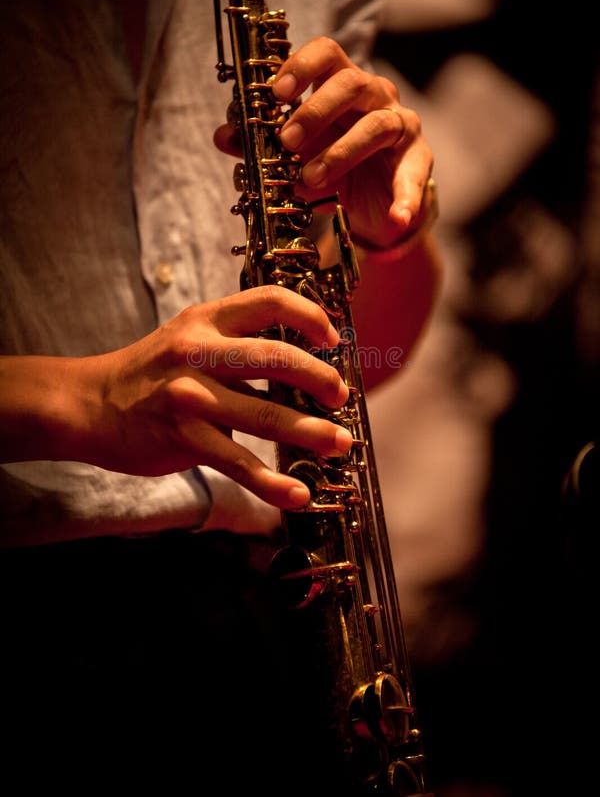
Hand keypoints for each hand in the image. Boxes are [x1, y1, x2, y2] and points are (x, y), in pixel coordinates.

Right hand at [0, 287, 352, 511]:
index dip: (308, 316)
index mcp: (206, 319)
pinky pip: (238, 463)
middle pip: (275, 357)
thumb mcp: (187, 338)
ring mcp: (191, 397)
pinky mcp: (184, 439)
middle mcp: (199, 352)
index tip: (332, 338)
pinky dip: (272, 484)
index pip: (268, 301)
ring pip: (264, 414)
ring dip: (310, 431)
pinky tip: (298, 496)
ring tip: (340, 443)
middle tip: (341, 396)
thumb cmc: (149, 372)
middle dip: (318, 377)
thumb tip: (300, 367)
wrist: (88, 405)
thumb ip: (235, 344)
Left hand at [272, 37, 434, 249]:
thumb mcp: (296, 157)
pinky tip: (394, 218)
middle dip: (315, 110)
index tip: (277, 92)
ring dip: (341, 153)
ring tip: (311, 179)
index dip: (302, 65)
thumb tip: (222, 137)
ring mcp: (401, 126)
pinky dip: (406, 199)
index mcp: (342, 84)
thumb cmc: (333, 166)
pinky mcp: (418, 161)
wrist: (375, 206)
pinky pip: (414, 177)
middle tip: (286, 141)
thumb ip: (261, 144)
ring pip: (378, 125)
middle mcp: (375, 97)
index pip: (327, 54)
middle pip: (352, 83)